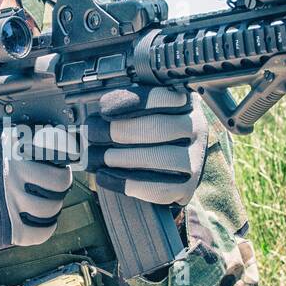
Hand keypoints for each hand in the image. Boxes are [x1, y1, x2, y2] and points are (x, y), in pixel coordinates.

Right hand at [0, 123, 74, 259]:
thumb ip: (10, 136)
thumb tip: (42, 135)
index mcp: (9, 149)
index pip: (53, 149)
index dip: (62, 153)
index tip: (63, 157)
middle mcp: (11, 173)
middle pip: (59, 181)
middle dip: (62, 183)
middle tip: (57, 182)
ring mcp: (10, 201)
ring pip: (51, 207)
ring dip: (54, 205)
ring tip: (48, 201)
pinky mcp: (7, 227)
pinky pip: (40, 232)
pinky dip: (47, 228)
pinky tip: (43, 221)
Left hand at [87, 85, 207, 205]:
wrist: (167, 169)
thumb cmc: (146, 133)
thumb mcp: (142, 111)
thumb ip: (125, 108)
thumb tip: (93, 118)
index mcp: (183, 102)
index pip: (162, 97)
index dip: (132, 102)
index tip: (104, 109)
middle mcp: (194, 128)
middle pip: (158, 128)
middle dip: (118, 131)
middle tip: (91, 133)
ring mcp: (194, 159)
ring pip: (160, 158)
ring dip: (121, 158)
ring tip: (95, 157)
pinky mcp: (187, 187)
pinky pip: (158, 188)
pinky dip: (127, 183)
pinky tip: (105, 177)